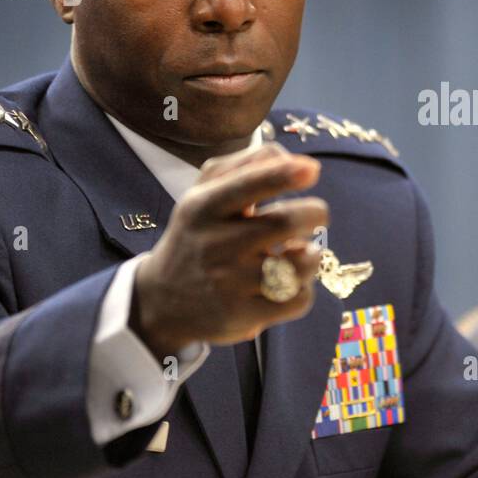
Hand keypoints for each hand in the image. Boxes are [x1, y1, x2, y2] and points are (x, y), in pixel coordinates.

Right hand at [129, 142, 328, 358]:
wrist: (161, 300)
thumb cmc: (199, 234)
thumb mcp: (205, 193)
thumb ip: (246, 166)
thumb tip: (297, 161)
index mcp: (204, 207)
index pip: (247, 185)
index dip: (283, 174)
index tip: (312, 170)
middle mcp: (214, 245)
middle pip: (285, 222)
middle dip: (315, 213)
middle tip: (317, 214)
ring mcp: (229, 284)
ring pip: (298, 265)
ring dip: (312, 254)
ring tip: (302, 252)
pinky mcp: (243, 316)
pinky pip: (298, 299)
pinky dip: (305, 288)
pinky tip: (290, 282)